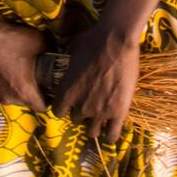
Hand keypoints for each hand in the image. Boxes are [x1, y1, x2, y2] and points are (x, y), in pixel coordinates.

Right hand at [0, 9, 48, 110]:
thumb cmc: (8, 38)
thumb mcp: (39, 40)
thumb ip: (50, 50)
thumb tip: (54, 52)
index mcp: (24, 92)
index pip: (42, 106)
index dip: (47, 97)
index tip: (47, 88)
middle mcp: (7, 99)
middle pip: (23, 100)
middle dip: (27, 89)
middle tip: (28, 72)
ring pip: (6, 95)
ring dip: (9, 86)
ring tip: (8, 67)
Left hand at [50, 23, 139, 141]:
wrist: (117, 41)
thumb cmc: (92, 41)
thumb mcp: (72, 48)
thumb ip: (67, 58)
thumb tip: (64, 53)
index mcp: (66, 92)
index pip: (57, 112)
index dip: (64, 107)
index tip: (69, 103)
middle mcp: (80, 106)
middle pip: (76, 120)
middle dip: (81, 113)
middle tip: (89, 105)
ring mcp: (100, 111)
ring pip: (92, 131)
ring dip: (95, 125)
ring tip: (100, 119)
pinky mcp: (118, 112)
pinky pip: (112, 134)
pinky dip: (110, 135)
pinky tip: (110, 131)